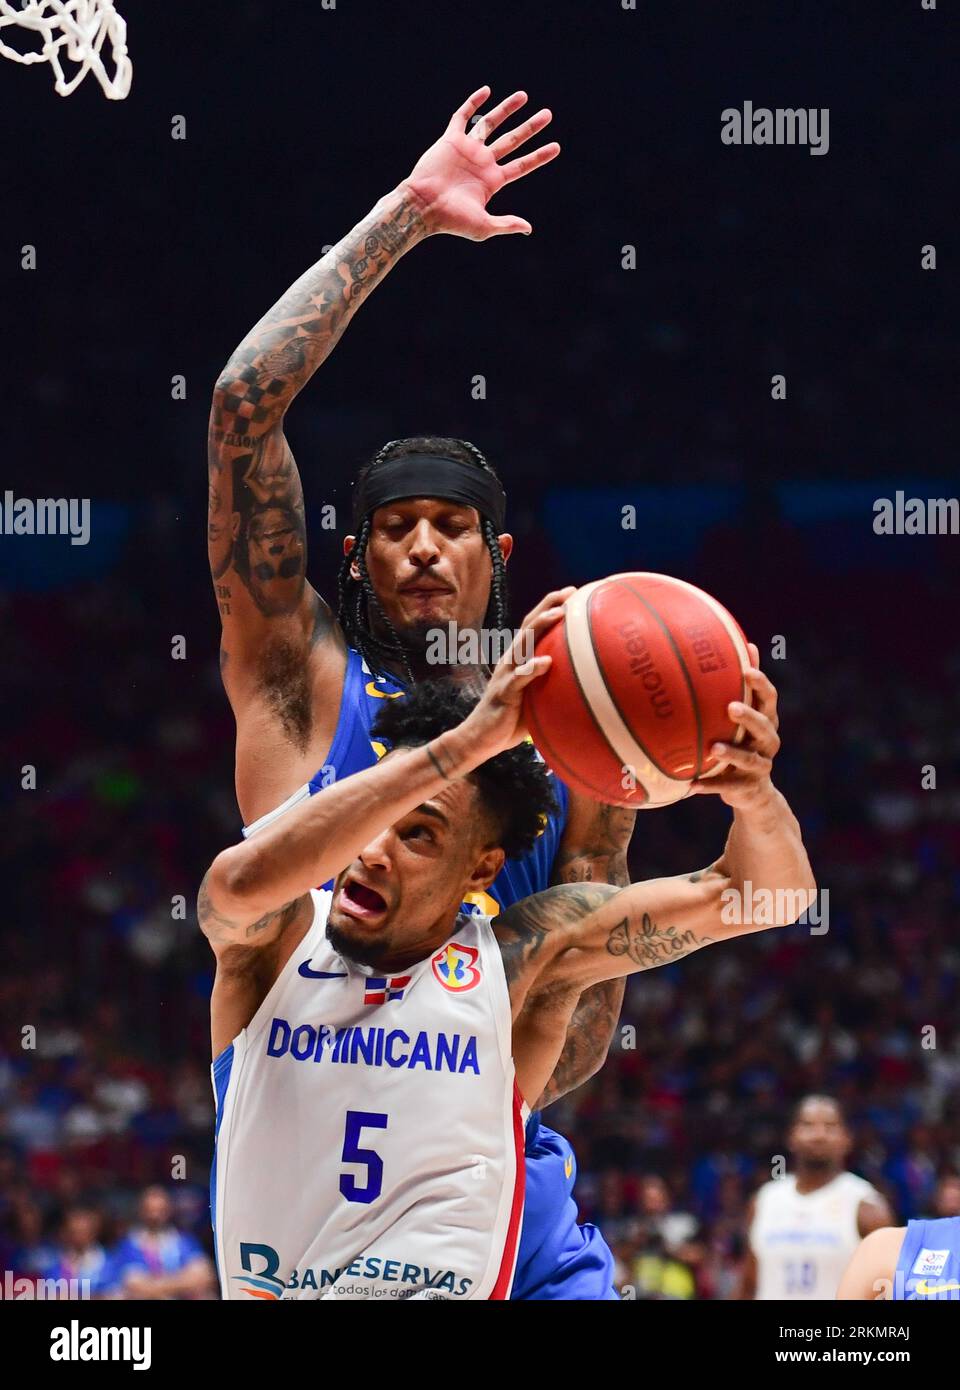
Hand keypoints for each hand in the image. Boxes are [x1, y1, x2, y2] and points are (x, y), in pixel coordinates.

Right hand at [400, 85, 559, 239]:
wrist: (422, 207)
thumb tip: (528, 228)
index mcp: (492, 181)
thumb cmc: (450, 220)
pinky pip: (462, 116)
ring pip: (491, 124)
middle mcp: (483, 162)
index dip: (539, 156)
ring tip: (524, 96)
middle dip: (530, 127)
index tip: (556, 147)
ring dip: (507, 110)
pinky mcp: (451, 140)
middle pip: (512, 140)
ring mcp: (468, 149)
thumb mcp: (483, 226)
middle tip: (548, 115)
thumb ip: (506, 224)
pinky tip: (486, 90)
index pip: (522, 165)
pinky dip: (473, 102)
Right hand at [461, 587, 574, 757]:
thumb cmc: (512, 719)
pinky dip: (532, 668)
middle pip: (529, 625)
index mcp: (519, 659)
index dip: (550, 607)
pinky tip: (546, 662)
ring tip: (559, 614)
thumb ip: (551, 685)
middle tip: (569, 592)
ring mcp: (506, 674)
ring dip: (540, 626)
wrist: (481, 738)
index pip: (534, 626)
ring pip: (523, 644)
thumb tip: (585, 685)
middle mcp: (511, 660)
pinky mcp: (504, 692)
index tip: (572, 592)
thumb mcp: (535, 698)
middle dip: (548, 605)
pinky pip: (518, 678)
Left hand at [688, 644, 781, 807]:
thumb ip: (741, 687)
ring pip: (750, 758)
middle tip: (731, 707)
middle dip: (750, 716)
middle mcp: (768, 742)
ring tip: (714, 748)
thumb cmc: (742, 742)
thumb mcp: (743, 716)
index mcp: (766, 720)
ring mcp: (760, 766)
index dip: (761, 684)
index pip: (769, 699)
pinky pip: (728, 786)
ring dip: (732, 752)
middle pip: (764, 726)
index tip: (746, 670)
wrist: (753, 792)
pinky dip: (709, 786)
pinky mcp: (748, 788)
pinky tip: (689, 785)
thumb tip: (741, 644)